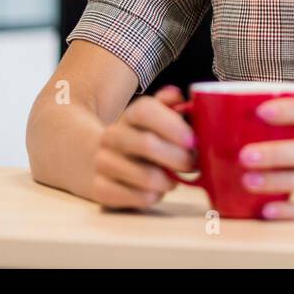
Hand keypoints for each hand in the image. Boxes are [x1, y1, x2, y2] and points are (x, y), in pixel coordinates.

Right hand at [90, 85, 195, 210]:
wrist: (106, 162)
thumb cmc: (145, 139)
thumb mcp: (158, 118)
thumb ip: (171, 105)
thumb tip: (180, 96)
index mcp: (130, 115)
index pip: (146, 110)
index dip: (172, 125)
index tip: (192, 140)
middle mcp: (112, 136)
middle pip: (147, 144)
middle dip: (178, 157)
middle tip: (192, 164)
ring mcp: (103, 162)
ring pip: (146, 176)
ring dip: (169, 180)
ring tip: (173, 178)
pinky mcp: (101, 189)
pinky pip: (139, 197)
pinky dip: (155, 196)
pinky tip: (156, 190)